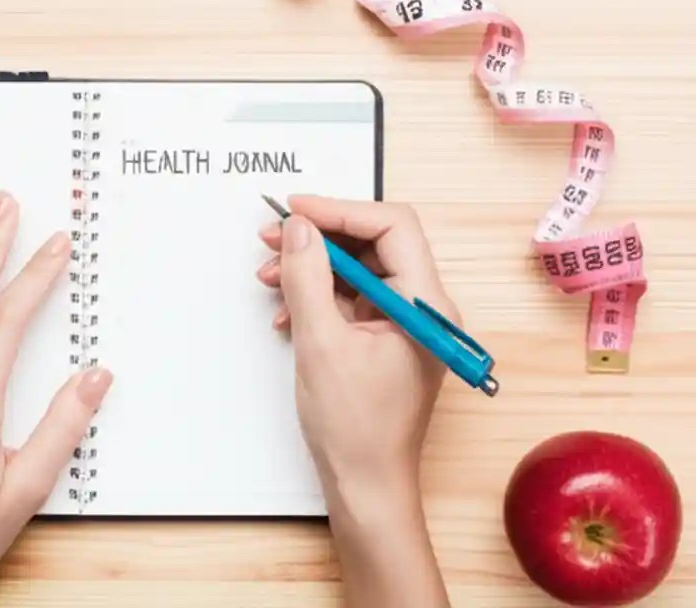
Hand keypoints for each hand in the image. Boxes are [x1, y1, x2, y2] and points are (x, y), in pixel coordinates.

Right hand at [257, 194, 453, 607]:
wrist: (366, 485)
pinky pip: (349, 299)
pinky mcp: (383, 340)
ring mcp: (403, 324)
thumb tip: (299, 228)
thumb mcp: (320, 344)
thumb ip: (308, 278)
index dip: (340, 210)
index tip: (297, 209)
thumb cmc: (356, 429)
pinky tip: (286, 312)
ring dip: (311, 268)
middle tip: (273, 236)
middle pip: (373, 244)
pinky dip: (316, 297)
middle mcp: (421, 308)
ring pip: (356, 271)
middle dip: (319, 238)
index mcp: (425, 305)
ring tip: (270, 275)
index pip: (392, 227)